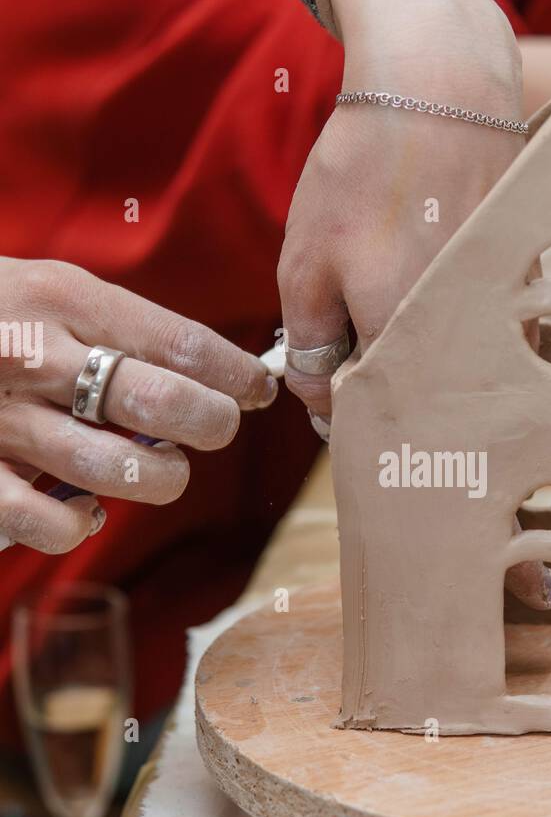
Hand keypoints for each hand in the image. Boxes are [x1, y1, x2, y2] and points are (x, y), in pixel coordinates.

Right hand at [0, 257, 275, 551]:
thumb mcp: (42, 291)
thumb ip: (117, 327)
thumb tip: (215, 375)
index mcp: (60, 298)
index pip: (181, 342)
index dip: (237, 375)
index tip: (259, 389)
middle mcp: (33, 355)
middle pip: (165, 404)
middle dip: (212, 425)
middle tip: (212, 428)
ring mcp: (1, 421)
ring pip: (124, 470)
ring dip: (161, 477)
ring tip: (157, 470)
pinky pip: (56, 523)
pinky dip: (83, 524)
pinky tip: (83, 508)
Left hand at [279, 0, 550, 609]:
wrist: (440, 82)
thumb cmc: (360, 167)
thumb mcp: (304, 255)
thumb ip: (314, 342)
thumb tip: (328, 411)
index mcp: (400, 332)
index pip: (399, 439)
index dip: (418, 502)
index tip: (449, 569)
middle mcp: (463, 334)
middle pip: (475, 440)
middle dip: (506, 521)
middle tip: (543, 598)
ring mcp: (505, 310)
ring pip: (512, 407)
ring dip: (538, 473)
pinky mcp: (528, 285)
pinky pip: (533, 360)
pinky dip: (544, 402)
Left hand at [280, 0, 521, 421]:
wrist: (443, 87)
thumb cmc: (364, 172)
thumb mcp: (306, 261)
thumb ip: (310, 341)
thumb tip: (320, 396)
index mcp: (398, 340)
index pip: (360, 409)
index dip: (328, 394)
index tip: (315, 364)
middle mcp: (456, 339)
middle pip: (408, 386)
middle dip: (371, 365)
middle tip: (349, 313)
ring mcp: (495, 310)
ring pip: (443, 353)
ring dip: (411, 333)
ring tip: (392, 270)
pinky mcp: (520, 282)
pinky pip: (477, 319)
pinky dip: (450, 306)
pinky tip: (429, 255)